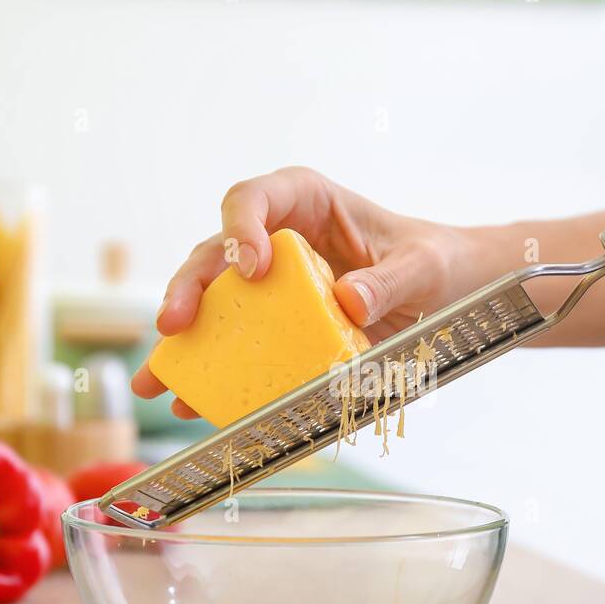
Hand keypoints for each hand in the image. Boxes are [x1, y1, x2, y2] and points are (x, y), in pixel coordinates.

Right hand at [132, 166, 476, 416]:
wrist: (448, 290)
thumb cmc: (434, 261)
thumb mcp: (423, 267)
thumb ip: (390, 280)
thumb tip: (349, 300)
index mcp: (307, 203)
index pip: (254, 199)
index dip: (241, 228)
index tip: (251, 267)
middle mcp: (277, 238)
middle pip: (215, 254)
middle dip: (189, 289)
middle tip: (174, 325)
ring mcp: (271, 285)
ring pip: (213, 303)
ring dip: (182, 342)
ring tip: (156, 380)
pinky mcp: (277, 325)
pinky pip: (237, 346)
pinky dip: (214, 374)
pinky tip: (194, 404)